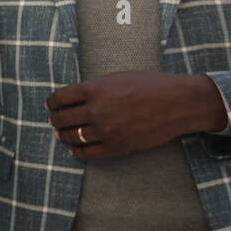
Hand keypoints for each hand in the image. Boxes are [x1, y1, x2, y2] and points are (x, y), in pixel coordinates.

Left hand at [45, 72, 225, 159]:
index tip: (51, 105)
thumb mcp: (117, 77)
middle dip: (55, 119)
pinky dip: (77, 151)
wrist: (179, 103)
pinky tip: (75, 148)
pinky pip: (87, 153)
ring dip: (63, 135)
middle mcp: (96, 110)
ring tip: (62, 133)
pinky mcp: (117, 147)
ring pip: (72, 137)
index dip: (51, 103)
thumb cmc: (150, 85)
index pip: (59, 98)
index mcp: (95, 89)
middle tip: (54, 120)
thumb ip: (93, 88)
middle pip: (62, 119)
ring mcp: (106, 131)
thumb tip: (72, 99)